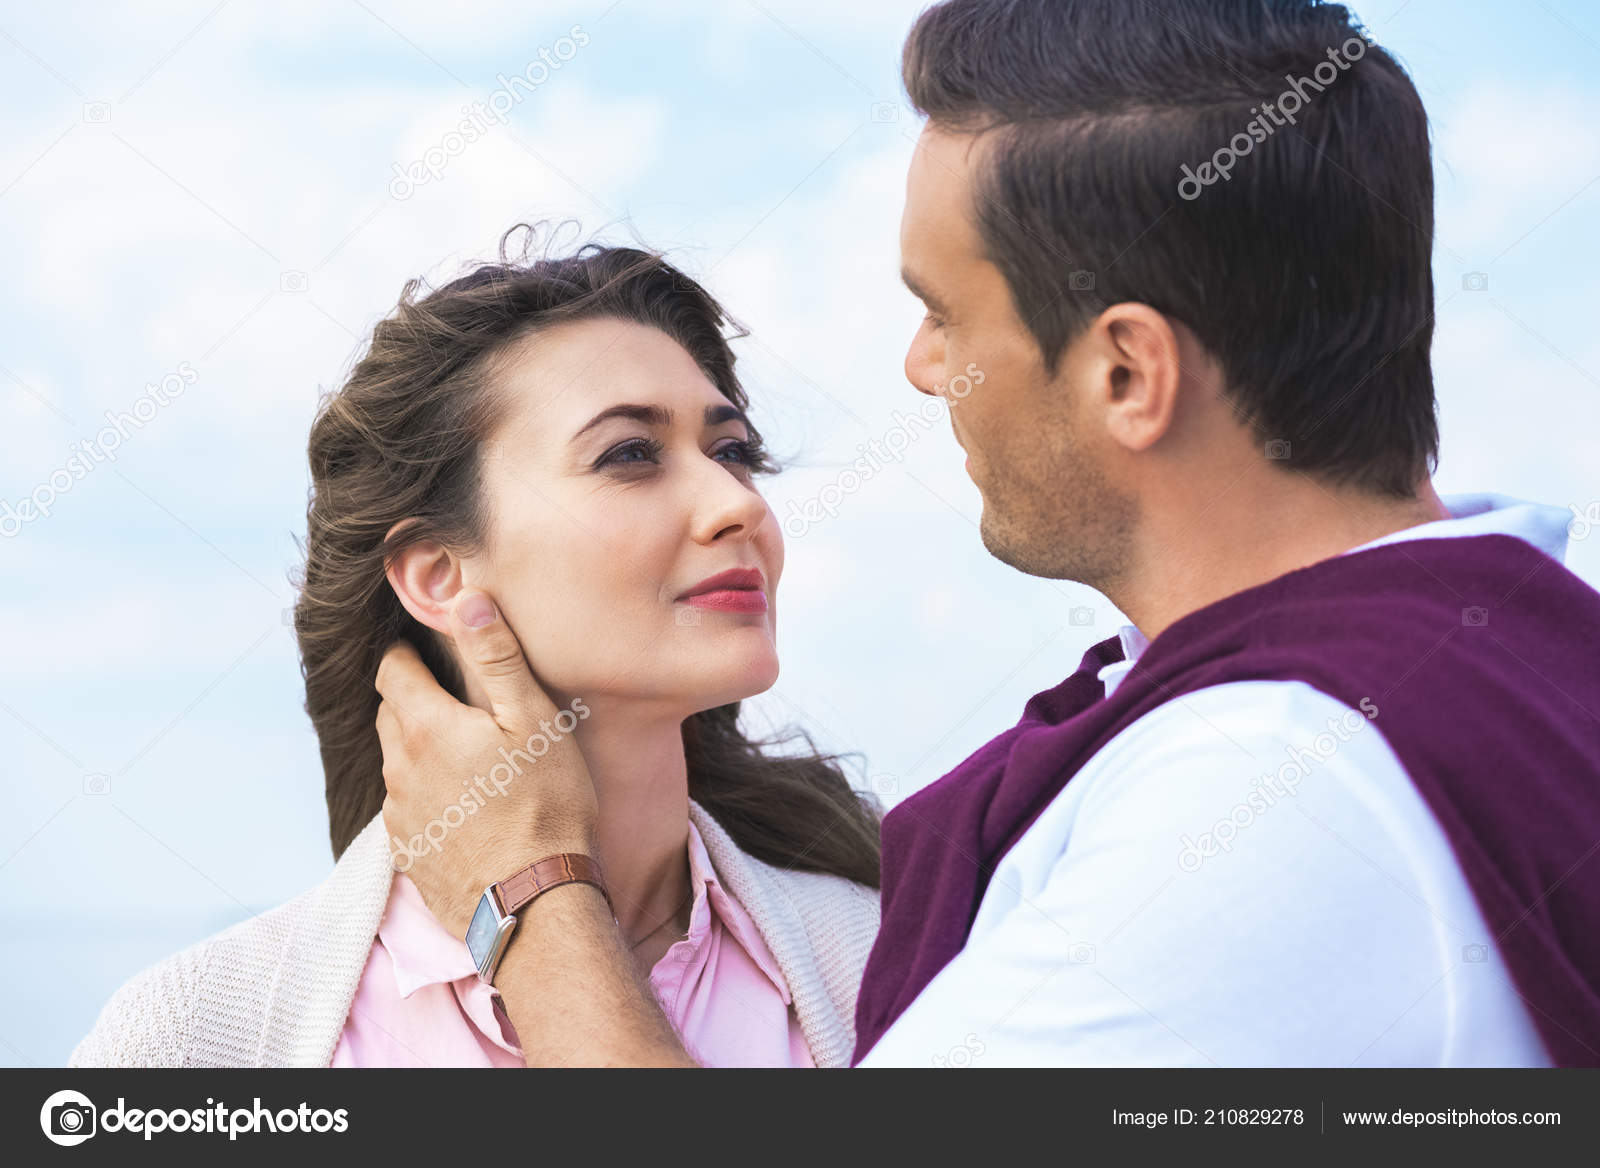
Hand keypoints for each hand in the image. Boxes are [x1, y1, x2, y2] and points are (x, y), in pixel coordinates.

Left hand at [375, 588, 599, 938]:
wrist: (534, 901)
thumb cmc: (546, 804)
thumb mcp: (534, 720)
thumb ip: (497, 657)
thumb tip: (466, 601)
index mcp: (426, 727)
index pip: (390, 671)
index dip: (405, 655)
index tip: (423, 651)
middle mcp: (400, 768)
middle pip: (390, 715)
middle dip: (412, 700)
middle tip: (454, 701)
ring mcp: (400, 815)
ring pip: (397, 764)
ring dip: (421, 752)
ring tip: (467, 759)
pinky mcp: (408, 853)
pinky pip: (407, 809)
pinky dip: (427, 797)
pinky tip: (465, 806)